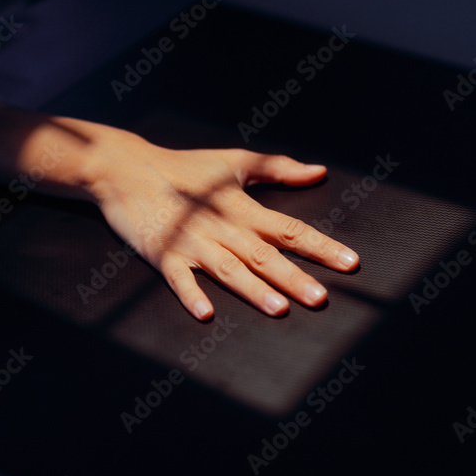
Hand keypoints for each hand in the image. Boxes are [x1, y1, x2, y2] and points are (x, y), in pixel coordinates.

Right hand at [75, 121, 359, 319]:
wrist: (126, 169)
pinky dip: (191, 294)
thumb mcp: (234, 161)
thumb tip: (319, 171)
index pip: (289, 228)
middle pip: (264, 255)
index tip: (349, 263)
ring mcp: (190, 242)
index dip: (321, 246)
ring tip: (278, 308)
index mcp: (241, 207)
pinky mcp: (162, 254)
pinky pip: (178, 279)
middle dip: (293, 277)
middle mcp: (221, 227)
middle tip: (320, 298)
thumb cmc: (184, 168)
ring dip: (253, 289)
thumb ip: (278, 168)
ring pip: (228, 269)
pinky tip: (206, 314)